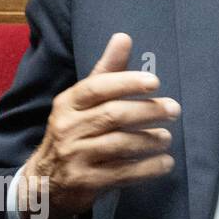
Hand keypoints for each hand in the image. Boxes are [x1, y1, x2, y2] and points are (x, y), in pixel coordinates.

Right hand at [19, 33, 178, 218]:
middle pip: (112, 115)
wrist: (45, 181)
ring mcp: (75, 156)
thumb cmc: (72, 133)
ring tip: (166, 138)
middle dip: (147, 111)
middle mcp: (67, 128)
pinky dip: (148, 168)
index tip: (154, 82)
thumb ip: (105, 72)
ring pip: (119, 144)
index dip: (126, 82)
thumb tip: (123, 38)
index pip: (96, 87)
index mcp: (67, 104)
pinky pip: (123, 173)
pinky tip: (164, 163)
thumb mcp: (82, 102)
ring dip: (149, 140)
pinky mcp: (85, 181)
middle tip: (173, 110)